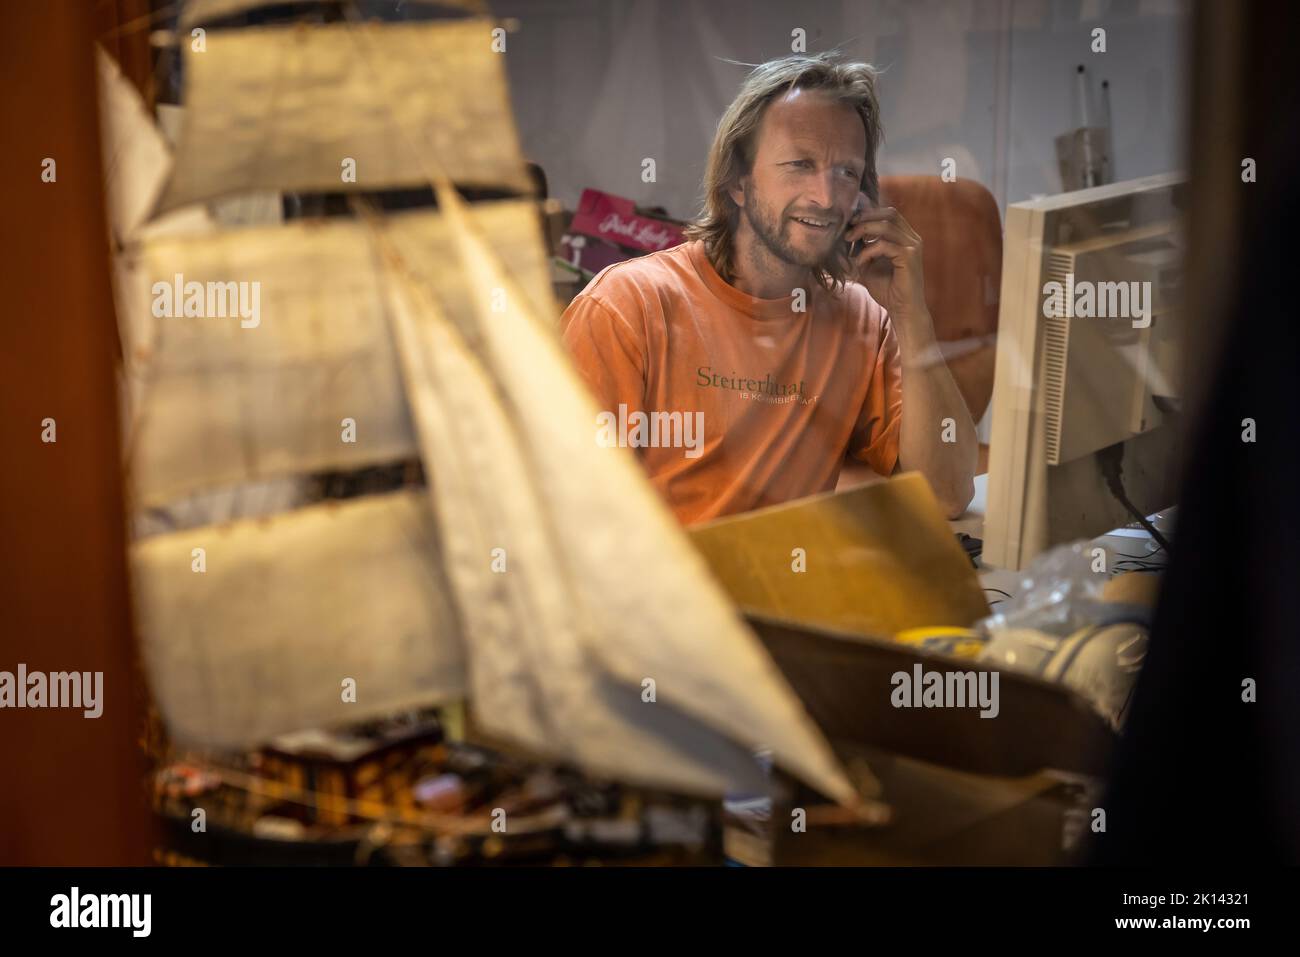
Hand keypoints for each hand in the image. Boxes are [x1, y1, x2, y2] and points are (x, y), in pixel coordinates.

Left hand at [842, 197, 929, 329]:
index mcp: (906, 237)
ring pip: (887, 226)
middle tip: (848, 228)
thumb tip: (848, 233)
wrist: (902, 310)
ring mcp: (913, 246)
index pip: (889, 214)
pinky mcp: (909, 257)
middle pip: (890, 213)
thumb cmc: (888, 290)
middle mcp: (912, 238)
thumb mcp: (870, 264)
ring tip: (849, 240)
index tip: (850, 223)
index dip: (868, 214)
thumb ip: (863, 248)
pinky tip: (859, 262)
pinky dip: (868, 251)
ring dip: (863, 231)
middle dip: (866, 218)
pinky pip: (884, 245)